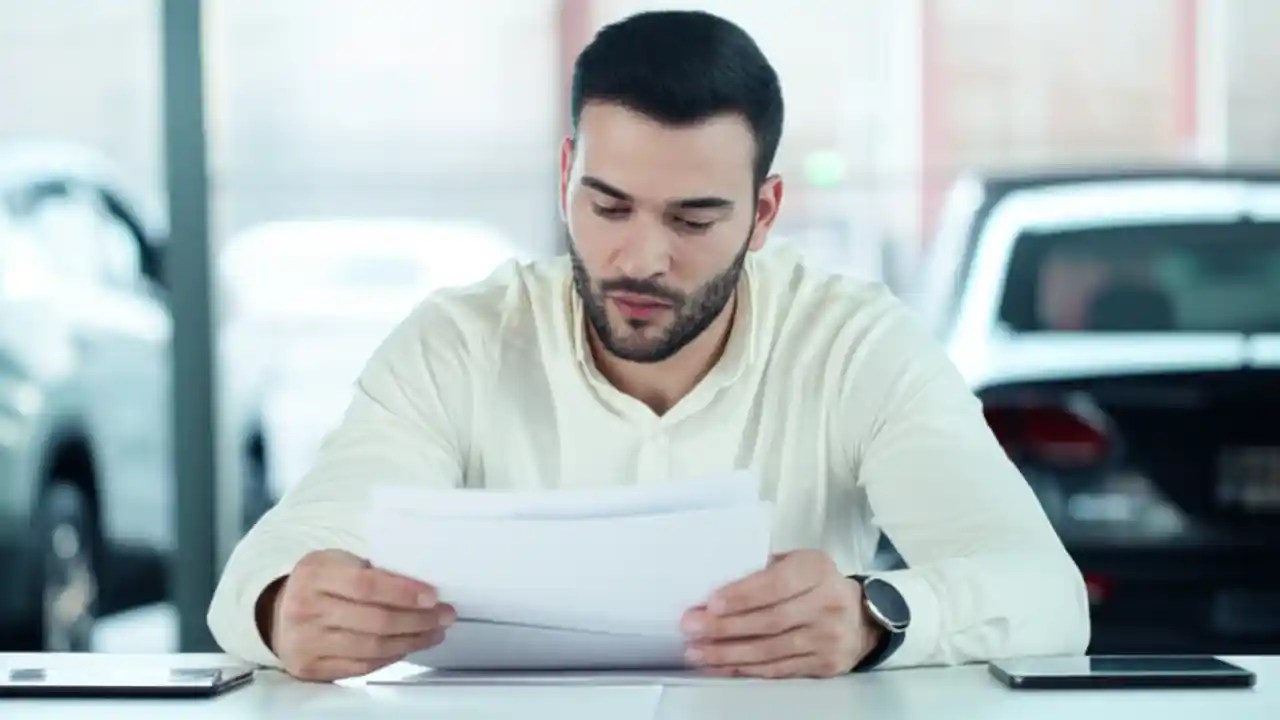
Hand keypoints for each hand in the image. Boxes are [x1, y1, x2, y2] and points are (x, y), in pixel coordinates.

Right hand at [261, 549, 456, 681]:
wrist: (277, 613)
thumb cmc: (319, 583)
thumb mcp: (337, 562)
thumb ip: (372, 570)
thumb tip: (421, 586)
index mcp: (315, 574)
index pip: (367, 584)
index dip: (404, 592)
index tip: (433, 596)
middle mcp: (306, 609)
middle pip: (375, 620)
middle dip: (418, 620)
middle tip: (445, 615)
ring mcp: (306, 642)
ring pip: (372, 647)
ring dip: (411, 641)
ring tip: (434, 632)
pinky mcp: (310, 667)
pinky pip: (361, 666)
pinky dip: (391, 657)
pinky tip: (407, 646)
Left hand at [680, 550, 881, 677]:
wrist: (863, 618)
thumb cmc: (816, 584)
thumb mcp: (799, 562)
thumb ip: (766, 568)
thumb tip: (715, 583)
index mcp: (817, 570)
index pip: (777, 584)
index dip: (743, 596)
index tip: (711, 603)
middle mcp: (827, 604)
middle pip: (770, 621)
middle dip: (726, 627)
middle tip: (692, 628)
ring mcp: (828, 638)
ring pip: (771, 650)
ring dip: (728, 654)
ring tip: (698, 652)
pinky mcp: (825, 665)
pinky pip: (779, 669)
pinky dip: (746, 669)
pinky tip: (722, 666)